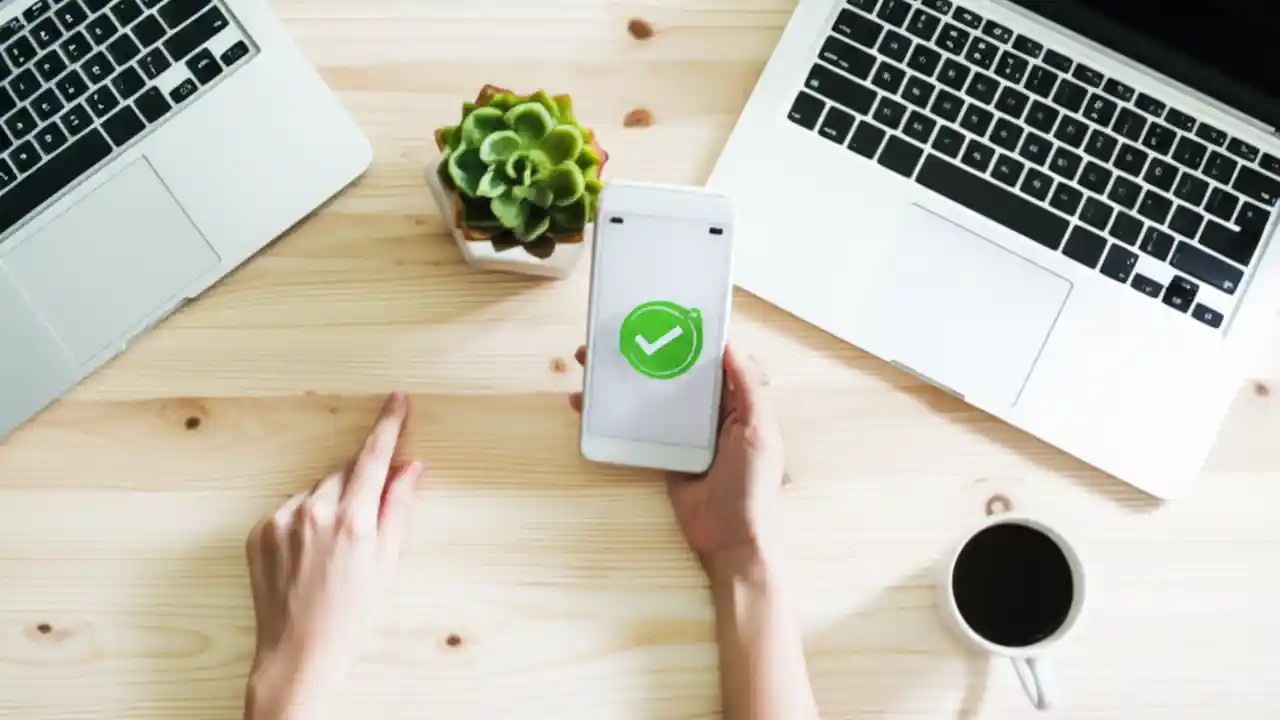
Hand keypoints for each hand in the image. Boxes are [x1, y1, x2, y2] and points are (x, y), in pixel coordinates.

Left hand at [244, 393, 422, 719]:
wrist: (299, 651)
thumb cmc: (351, 614)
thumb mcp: (387, 561)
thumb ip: (397, 507)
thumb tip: (410, 467)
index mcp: (352, 521)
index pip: (374, 458)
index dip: (388, 426)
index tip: (397, 401)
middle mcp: (313, 513)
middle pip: (345, 472)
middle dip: (360, 484)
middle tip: (367, 523)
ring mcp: (281, 520)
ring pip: (318, 490)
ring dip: (331, 503)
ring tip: (334, 549)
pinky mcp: (259, 531)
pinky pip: (292, 508)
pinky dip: (305, 519)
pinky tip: (310, 554)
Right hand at [570, 345, 786, 579]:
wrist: (731, 541)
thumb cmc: (753, 486)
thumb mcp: (757, 430)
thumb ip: (746, 386)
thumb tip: (728, 343)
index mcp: (735, 402)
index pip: (709, 361)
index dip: (686, 339)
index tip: (660, 316)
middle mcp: (707, 414)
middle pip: (671, 375)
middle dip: (642, 354)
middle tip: (610, 336)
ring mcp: (681, 434)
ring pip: (647, 398)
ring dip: (619, 381)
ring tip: (588, 363)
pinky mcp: (660, 455)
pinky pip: (634, 429)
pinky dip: (610, 416)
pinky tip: (585, 405)